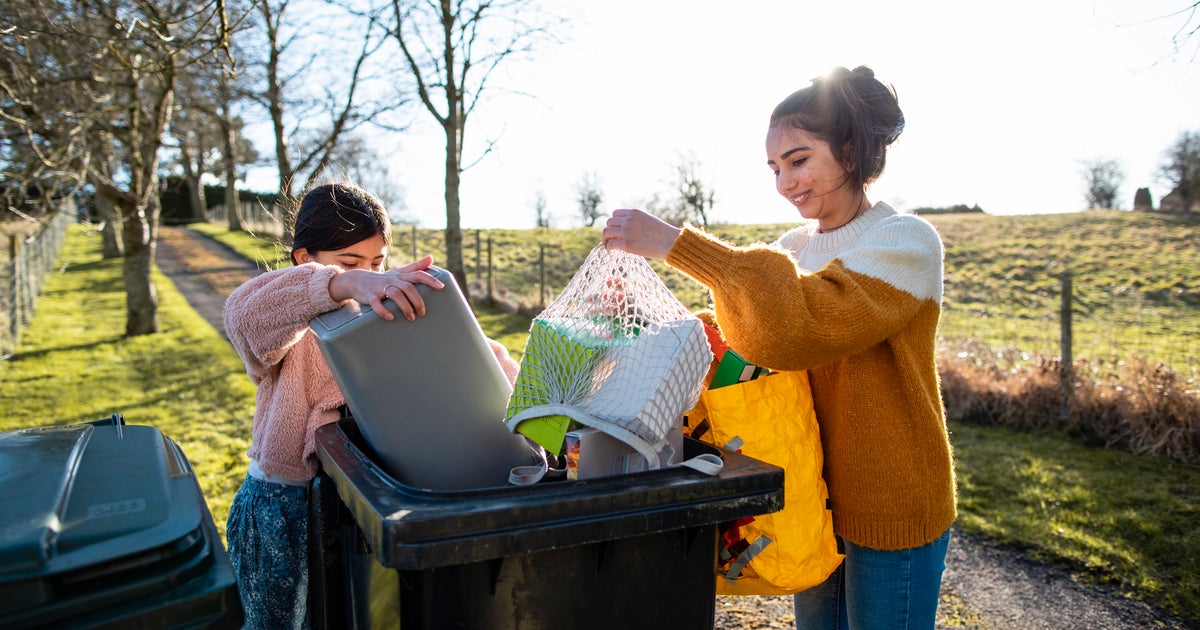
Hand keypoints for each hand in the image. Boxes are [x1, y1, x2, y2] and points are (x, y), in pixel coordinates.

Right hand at [329, 255, 444, 320]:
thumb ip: (416, 267)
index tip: (441, 287)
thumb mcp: (399, 272)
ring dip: (405, 306)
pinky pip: (376, 303)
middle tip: (422, 313)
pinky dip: (383, 311)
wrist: (356, 280)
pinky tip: (390, 317)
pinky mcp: (370, 296)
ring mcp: (380, 288)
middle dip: (417, 301)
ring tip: (411, 317)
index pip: (417, 274)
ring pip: (395, 294)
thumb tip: (431, 258)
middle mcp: (392, 280)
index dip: (430, 280)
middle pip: (408, 288)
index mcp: (401, 276)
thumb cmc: (384, 278)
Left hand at [600, 209, 680, 259]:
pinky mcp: (627, 244)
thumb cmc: (663, 233)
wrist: (671, 242)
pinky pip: (610, 244)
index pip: (615, 213)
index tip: (616, 229)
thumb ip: (636, 221)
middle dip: (610, 229)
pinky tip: (611, 249)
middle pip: (609, 222)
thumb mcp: (648, 220)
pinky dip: (608, 247)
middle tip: (611, 237)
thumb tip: (626, 228)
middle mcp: (628, 220)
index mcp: (634, 213)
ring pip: (606, 232)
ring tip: (608, 243)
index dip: (614, 222)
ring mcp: (627, 232)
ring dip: (606, 238)